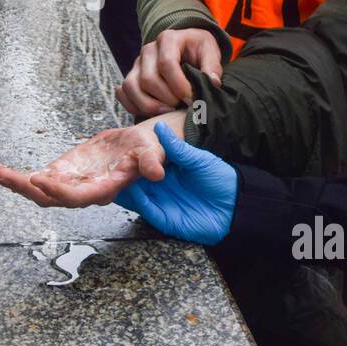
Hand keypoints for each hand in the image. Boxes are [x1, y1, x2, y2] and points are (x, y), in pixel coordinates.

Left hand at [0, 122, 165, 207]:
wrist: (139, 145)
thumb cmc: (147, 148)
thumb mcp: (152, 150)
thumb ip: (150, 161)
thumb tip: (156, 172)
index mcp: (103, 189)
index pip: (77, 197)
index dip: (58, 190)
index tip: (38, 177)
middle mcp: (83, 191)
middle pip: (49, 198)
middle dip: (24, 188)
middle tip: (0, 175)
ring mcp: (69, 184)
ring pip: (37, 191)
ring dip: (13, 183)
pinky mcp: (61, 173)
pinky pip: (35, 179)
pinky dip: (14, 176)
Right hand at [114, 123, 236, 243]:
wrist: (236, 208)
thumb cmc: (221, 181)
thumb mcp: (199, 160)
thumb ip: (177, 147)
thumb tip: (159, 127)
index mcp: (169, 169)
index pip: (144, 162)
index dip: (132, 155)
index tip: (120, 146)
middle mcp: (161, 185)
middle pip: (134, 178)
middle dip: (122, 171)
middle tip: (110, 161)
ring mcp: (160, 202)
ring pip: (134, 194)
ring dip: (123, 186)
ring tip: (113, 175)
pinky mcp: (162, 218)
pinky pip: (144, 209)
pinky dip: (134, 201)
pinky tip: (127, 191)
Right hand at [118, 28, 222, 118]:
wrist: (186, 46)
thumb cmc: (197, 49)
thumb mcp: (210, 50)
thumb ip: (212, 66)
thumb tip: (212, 82)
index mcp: (168, 39)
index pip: (166, 64)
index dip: (179, 86)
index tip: (191, 99)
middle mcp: (148, 50)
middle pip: (148, 79)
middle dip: (166, 98)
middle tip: (181, 106)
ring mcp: (136, 64)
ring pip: (131, 87)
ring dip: (149, 105)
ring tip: (168, 111)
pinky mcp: (131, 76)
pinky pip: (122, 93)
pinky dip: (134, 106)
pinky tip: (153, 112)